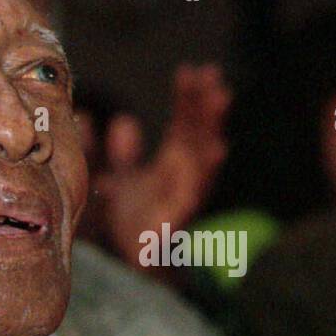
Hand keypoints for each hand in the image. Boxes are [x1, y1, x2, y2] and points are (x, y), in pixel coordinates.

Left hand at [95, 63, 230, 269]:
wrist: (130, 265)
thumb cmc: (129, 223)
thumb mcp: (117, 178)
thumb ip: (116, 153)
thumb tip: (115, 121)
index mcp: (172, 164)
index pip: (185, 124)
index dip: (188, 98)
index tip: (190, 70)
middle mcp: (184, 176)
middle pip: (200, 134)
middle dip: (206, 104)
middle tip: (213, 74)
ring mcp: (185, 194)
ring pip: (204, 155)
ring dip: (213, 125)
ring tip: (221, 97)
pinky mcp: (180, 216)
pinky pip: (197, 190)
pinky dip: (208, 169)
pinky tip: (218, 148)